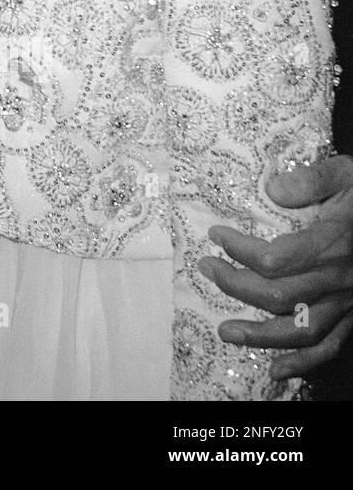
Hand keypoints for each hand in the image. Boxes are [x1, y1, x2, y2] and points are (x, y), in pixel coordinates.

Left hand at [199, 154, 352, 378]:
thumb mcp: (345, 173)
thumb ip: (310, 180)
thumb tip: (273, 189)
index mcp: (332, 243)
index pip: (276, 259)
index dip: (240, 251)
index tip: (216, 234)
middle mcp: (338, 279)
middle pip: (279, 296)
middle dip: (235, 285)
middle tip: (206, 267)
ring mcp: (347, 302)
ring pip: (301, 330)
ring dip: (259, 335)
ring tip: (225, 331)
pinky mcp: (352, 315)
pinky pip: (329, 346)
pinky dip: (302, 363)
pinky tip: (275, 370)